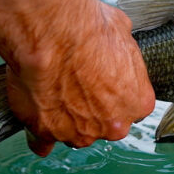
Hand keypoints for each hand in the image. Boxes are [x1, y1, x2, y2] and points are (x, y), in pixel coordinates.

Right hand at [6, 2, 154, 156]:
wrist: (54, 36)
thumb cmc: (90, 32)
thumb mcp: (122, 32)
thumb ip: (122, 51)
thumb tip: (116, 41)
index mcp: (137, 103)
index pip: (131, 106)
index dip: (116, 93)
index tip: (104, 82)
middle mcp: (113, 125)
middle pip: (105, 123)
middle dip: (94, 109)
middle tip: (78, 84)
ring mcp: (79, 132)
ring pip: (75, 132)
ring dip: (66, 118)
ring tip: (53, 91)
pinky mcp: (46, 132)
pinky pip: (42, 141)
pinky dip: (38, 132)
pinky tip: (36, 122)